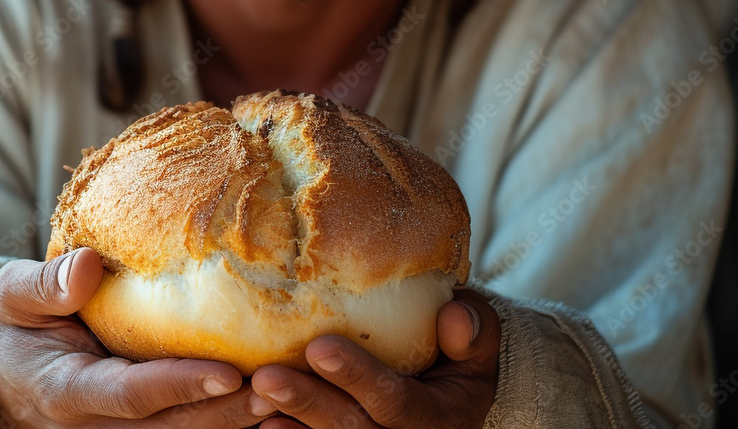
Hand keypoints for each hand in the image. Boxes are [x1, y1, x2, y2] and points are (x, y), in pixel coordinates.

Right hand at [0, 247, 271, 427]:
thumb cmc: (11, 322)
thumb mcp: (13, 296)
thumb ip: (46, 285)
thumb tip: (84, 265)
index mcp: (65, 391)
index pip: (130, 395)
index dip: (178, 386)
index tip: (226, 371)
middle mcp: (94, 427)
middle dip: (225, 413)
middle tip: (279, 386)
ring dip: (233, 424)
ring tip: (287, 396)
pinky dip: (222, 422)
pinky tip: (270, 406)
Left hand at [248, 288, 499, 428]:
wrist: (456, 383)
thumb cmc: (460, 347)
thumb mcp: (481, 335)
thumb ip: (473, 328)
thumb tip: (454, 319)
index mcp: (443, 417)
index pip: (399, 405)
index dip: (360, 379)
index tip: (319, 347)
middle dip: (310, 405)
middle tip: (265, 377)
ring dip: (293, 422)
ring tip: (256, 395)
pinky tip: (263, 421)